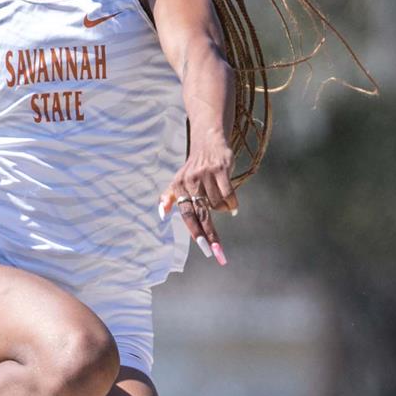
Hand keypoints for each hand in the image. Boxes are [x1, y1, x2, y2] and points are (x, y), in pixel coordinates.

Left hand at [158, 144, 236, 265]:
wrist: (208, 142)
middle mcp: (190, 181)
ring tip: (221, 202)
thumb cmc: (193, 167)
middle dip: (211, 235)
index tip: (204, 248)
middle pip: (203, 215)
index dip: (196, 232)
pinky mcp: (221, 169)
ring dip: (222, 209)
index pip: (187, 214)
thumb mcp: (177, 181)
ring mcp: (206, 175)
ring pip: (218, 205)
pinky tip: (233, 208)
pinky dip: (232, 204)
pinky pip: (229, 194)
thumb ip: (169, 198)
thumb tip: (162, 214)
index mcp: (179, 187)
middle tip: (218, 253)